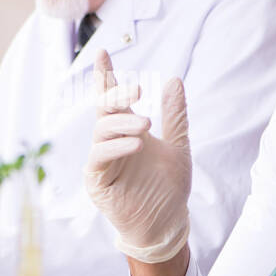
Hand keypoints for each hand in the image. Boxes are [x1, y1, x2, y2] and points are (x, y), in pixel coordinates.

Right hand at [83, 50, 191, 263]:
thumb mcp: (178, 145)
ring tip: (146, 126)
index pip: (111, 99)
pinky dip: (115, 147)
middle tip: (138, 89)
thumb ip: (174, 115)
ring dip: (122, 123)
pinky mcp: (97, 181)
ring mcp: (101, 162)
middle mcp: (110, 143)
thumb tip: (173, 80)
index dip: (105, 76)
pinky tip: (136, 144)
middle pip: (103, 110)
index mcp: (126, 131)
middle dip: (116, 95)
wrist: (167, 222)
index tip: (103, 52)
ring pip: (101, 131)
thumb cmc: (169, 187)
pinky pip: (98, 158)